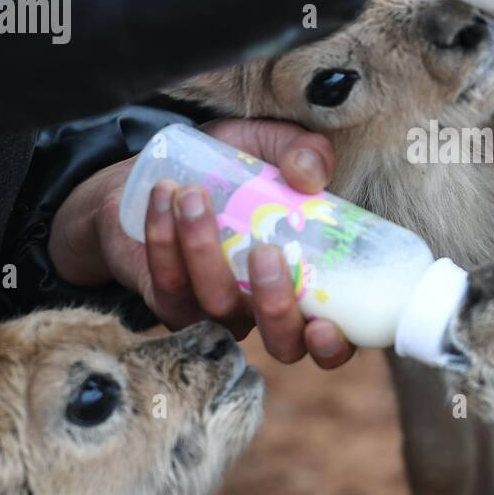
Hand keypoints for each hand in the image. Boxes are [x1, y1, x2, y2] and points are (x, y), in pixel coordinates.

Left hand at [48, 119, 355, 368]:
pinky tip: (164, 197)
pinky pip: (169, 284)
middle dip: (275, 308)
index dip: (333, 347)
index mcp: (305, 283)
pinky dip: (163, 239)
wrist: (160, 172)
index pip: (330, 339)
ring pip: (218, 307)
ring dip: (205, 251)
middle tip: (265, 253)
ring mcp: (216, 312)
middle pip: (282, 344)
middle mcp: (265, 310)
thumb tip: (308, 174)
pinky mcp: (169, 302)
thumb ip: (304, 152)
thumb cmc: (233, 168)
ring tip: (193, 196)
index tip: (324, 325)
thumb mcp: (274, 147)